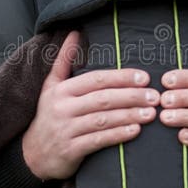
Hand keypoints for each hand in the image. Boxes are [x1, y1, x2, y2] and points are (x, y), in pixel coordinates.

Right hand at [22, 31, 159, 179]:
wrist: (32, 154)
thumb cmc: (48, 116)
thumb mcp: (51, 87)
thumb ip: (64, 61)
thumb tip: (74, 32)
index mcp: (61, 90)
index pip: (96, 79)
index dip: (121, 77)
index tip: (144, 77)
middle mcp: (63, 108)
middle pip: (103, 99)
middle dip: (131, 96)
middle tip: (154, 96)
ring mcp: (66, 130)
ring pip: (103, 119)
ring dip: (130, 115)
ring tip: (151, 113)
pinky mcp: (70, 150)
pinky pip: (98, 140)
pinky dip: (118, 135)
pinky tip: (136, 131)